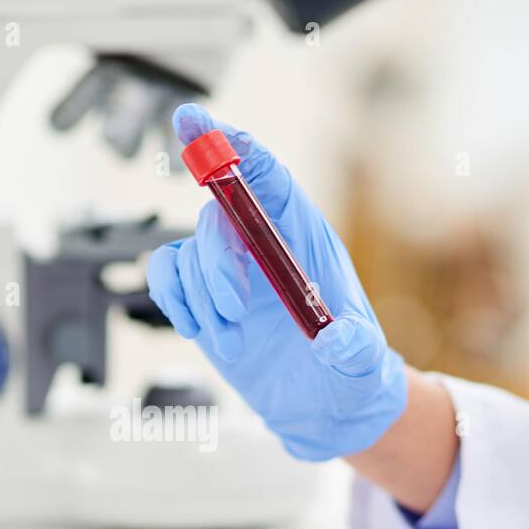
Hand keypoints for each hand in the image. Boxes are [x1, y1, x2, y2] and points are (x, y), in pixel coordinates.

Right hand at [147, 103, 406, 460]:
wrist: (326, 406)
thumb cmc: (351, 372)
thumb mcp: (361, 361)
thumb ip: (352, 349)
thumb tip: (334, 341)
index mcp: (304, 237)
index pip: (265, 176)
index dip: (230, 146)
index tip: (194, 122)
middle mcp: (263, 244)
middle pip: (218, 216)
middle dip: (216, 262)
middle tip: (233, 311)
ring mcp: (231, 270)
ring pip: (187, 253)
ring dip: (200, 300)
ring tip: (230, 341)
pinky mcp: (205, 298)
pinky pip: (167, 277)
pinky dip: (175, 303)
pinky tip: (201, 332)